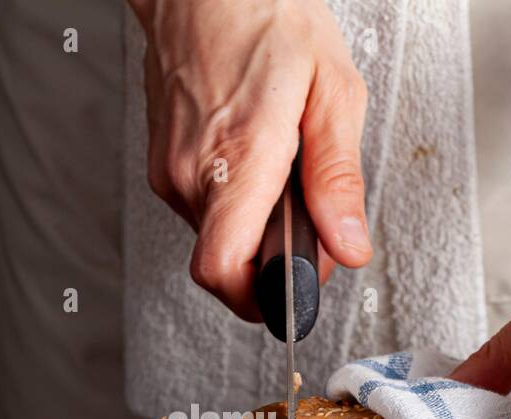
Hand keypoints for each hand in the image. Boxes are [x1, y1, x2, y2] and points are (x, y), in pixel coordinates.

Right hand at [128, 0, 371, 320]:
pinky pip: (202, 207)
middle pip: (225, 263)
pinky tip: (254, 158)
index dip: (259, 299)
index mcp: (238, 161)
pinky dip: (235, 200)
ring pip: (215, 237)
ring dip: (253, 225)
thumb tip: (348, 246)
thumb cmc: (264, 15)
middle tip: (307, 218)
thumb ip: (338, 179)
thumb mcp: (332, 91)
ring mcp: (170, 171)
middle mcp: (191, 174)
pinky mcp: (162, 164)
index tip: (293, 290)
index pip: (223, 271)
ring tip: (281, 170)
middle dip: (270, 259)